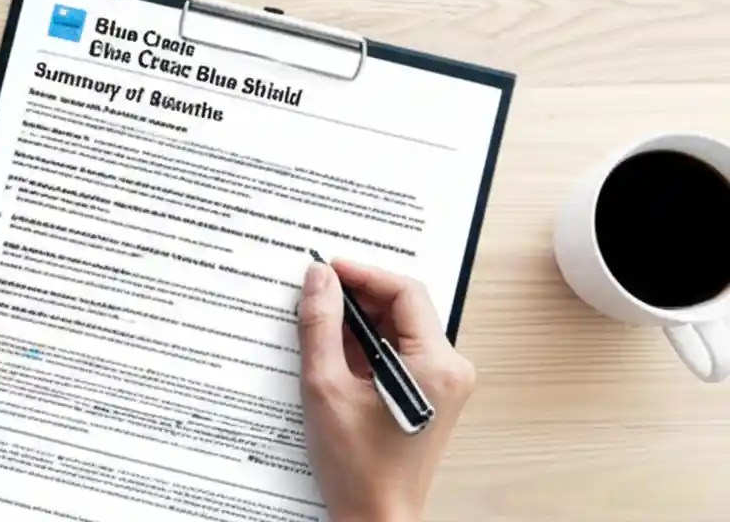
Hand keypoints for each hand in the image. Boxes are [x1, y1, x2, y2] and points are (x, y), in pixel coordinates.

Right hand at [296, 259, 475, 521]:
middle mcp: (450, 369)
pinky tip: (334, 350)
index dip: (362, 273)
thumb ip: (320, 326)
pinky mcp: (430, 392)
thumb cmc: (357, 467)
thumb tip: (319, 279)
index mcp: (436, 365)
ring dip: (360, 321)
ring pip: (399, 327)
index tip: (327, 268)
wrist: (375, 517)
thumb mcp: (326, 387)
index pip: (405, 292)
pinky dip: (367, 344)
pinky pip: (398, 350)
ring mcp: (443, 382)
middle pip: (404, 307)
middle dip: (357, 296)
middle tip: (316, 292)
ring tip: (318, 324)